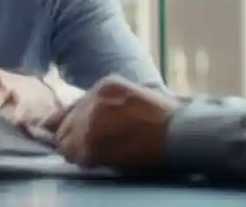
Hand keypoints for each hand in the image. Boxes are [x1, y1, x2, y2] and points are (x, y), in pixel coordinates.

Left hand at [43, 75, 179, 171]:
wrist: (180, 132)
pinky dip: (83, 159)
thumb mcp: (133, 98)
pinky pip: (76, 155)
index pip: (72, 106)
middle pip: (64, 124)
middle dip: (71, 137)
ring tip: (95, 154)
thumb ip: (107, 105)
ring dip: (76, 150)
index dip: (71, 123)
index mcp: (105, 86)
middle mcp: (93, 99)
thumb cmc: (164, 119)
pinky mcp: (92, 142)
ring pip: (65, 141)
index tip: (73, 133)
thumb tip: (84, 120)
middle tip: (87, 148)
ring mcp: (90, 120)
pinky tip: (98, 159)